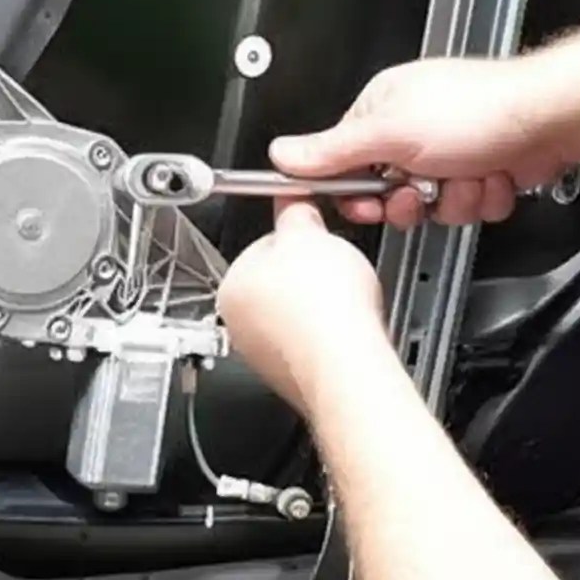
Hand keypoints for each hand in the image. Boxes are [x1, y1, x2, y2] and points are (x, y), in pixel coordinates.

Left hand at [217, 199, 387, 410]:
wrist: (347, 367)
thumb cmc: (322, 309)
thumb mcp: (308, 236)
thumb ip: (296, 214)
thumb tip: (294, 205)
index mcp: (231, 288)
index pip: (262, 247)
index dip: (297, 238)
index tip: (316, 237)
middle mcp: (241, 325)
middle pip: (279, 281)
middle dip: (309, 272)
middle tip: (333, 271)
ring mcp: (266, 354)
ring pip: (298, 312)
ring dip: (322, 303)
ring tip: (343, 301)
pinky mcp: (295, 374)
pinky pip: (314, 340)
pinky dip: (330, 331)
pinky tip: (345, 327)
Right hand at [270, 58, 565, 228]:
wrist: (549, 121)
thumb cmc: (479, 110)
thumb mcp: (388, 134)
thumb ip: (331, 152)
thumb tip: (281, 155)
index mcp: (380, 110)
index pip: (344, 163)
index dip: (356, 192)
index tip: (369, 202)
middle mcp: (412, 128)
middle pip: (388, 192)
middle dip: (413, 199)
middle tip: (424, 189)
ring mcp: (449, 151)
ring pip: (431, 205)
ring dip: (454, 199)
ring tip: (470, 173)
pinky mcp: (479, 170)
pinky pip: (465, 206)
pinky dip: (482, 198)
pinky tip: (493, 175)